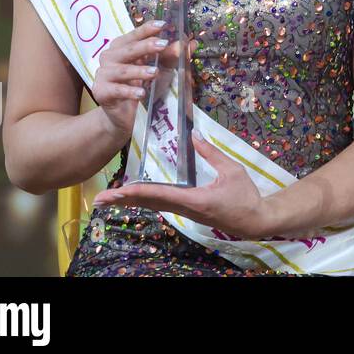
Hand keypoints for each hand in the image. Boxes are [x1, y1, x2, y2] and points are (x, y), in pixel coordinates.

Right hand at [92, 19, 170, 138]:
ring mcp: (103, 74)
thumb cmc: (143, 88)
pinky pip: (115, 90)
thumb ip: (172, 57)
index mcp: (123, 48)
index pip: (134, 35)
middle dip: (145, 46)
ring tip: (154, 73)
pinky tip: (141, 93)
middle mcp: (110, 58)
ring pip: (121, 70)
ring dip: (139, 71)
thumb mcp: (161, 71)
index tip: (162, 24)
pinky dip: (129, 91)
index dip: (147, 29)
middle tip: (162, 45)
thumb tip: (190, 43)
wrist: (126, 117)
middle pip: (127, 49)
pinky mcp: (100, 92)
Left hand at [93, 133, 272, 239]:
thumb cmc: (245, 196)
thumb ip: (212, 153)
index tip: (119, 190)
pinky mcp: (187, 211)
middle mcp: (184, 208)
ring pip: (152, 206)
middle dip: (123, 201)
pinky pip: (160, 205)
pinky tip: (133, 198)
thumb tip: (193, 134)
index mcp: (194, 199)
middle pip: (149, 203)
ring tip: (108, 199)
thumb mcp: (232, 171)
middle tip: (99, 199)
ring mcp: (184, 212)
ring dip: (129, 202)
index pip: (161, 194)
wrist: (253, 220)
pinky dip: (143, 201)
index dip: (138, 191)